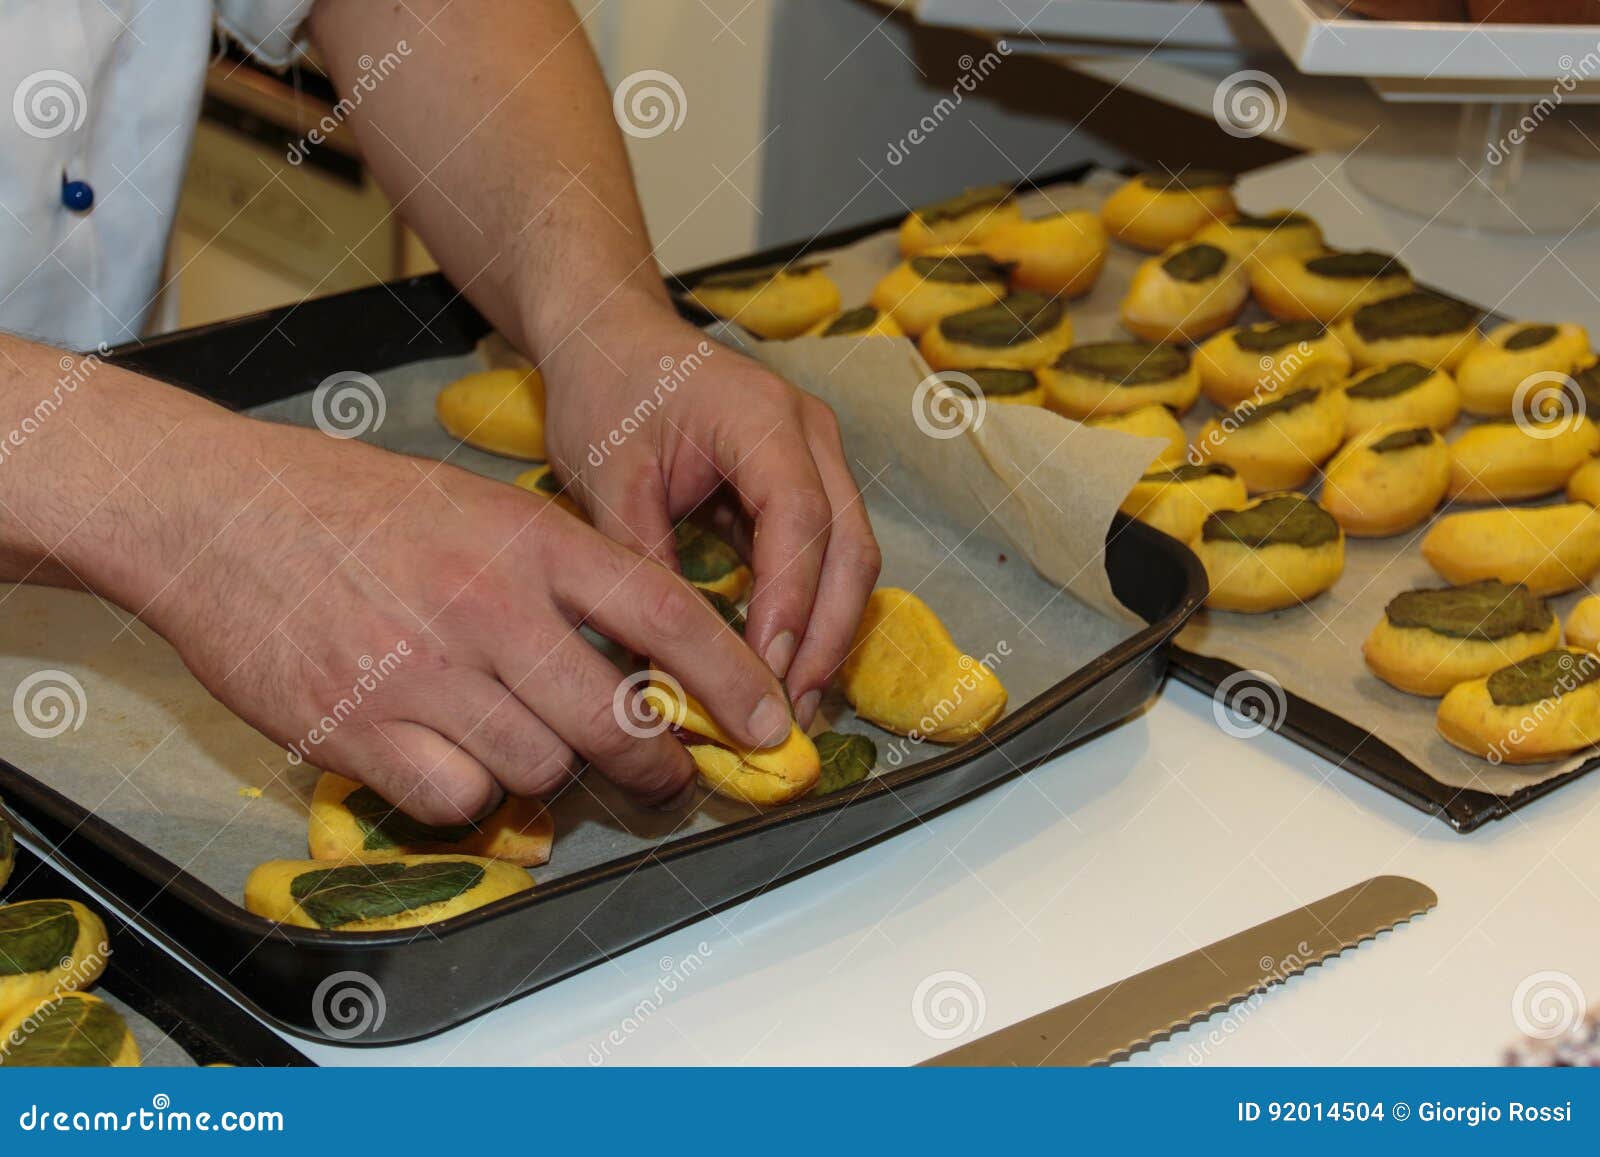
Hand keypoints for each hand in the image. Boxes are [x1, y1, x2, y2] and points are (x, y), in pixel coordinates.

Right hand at [126, 413, 793, 822]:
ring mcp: (422, 671)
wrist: (215, 512)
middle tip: (665, 771)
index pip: (666, 617)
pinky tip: (448, 756)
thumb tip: (641, 652)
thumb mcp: (478, 508)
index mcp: (528, 539)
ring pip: (540, 769)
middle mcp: (486, 606)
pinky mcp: (358, 729)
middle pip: (616, 718)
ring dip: (548, 771)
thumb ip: (561, 575)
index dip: (733, 680)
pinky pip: (457, 798)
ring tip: (525, 742)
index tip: (769, 721)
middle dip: (656, 761)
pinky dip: (466, 793)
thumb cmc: (352, 507)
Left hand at [540, 302, 881, 727]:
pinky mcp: (806, 484)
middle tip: (790, 712)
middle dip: (827, 635)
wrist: (611, 338)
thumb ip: (640, 563)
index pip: (800, 518)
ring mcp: (818, 457)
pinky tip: (782, 666)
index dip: (791, 601)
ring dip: (828, 632)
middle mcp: (810, 434)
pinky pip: (827, 556)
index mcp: (762, 417)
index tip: (766, 674)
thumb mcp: (608, 479)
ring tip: (790, 705)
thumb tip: (661, 662)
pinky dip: (811, 612)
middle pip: (851, 546)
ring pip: (852, 557)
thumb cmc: (605, 391)